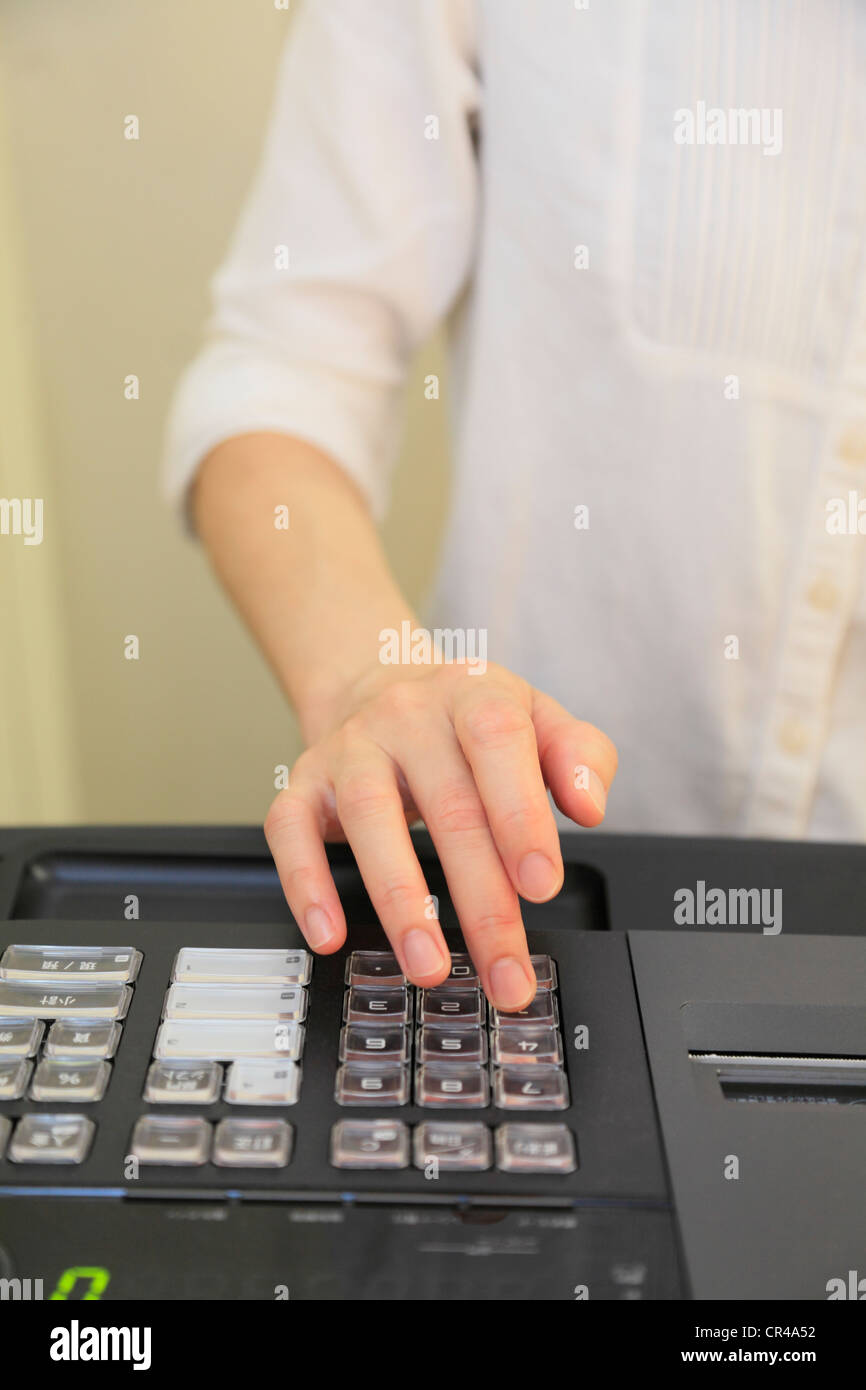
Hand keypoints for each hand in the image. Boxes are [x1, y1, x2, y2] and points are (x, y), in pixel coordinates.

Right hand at [265, 661, 616, 1009]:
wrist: (378, 679)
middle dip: (482, 901)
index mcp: (474, 695)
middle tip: (505, 970)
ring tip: (427, 964)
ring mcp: (351, 747)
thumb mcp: (538, 718)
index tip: (542, 884)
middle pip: (447, 807)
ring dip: (400, 900)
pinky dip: (305, 882)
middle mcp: (408, 716)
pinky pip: (290, 827)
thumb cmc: (468, 720)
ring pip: (368, 817)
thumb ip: (580, 756)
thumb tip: (591, 806)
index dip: (521, 815)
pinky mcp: (305, 779)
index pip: (498, 744)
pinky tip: (329, 932)